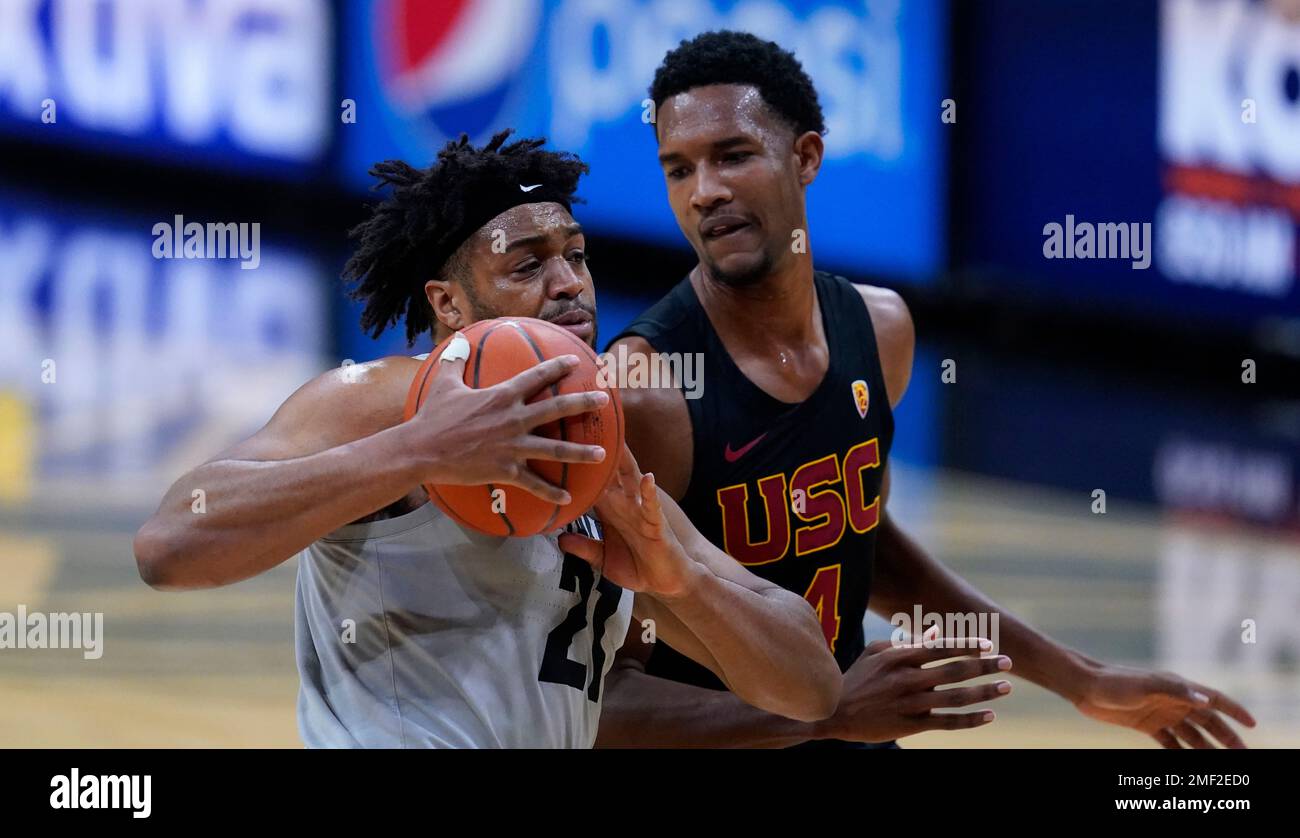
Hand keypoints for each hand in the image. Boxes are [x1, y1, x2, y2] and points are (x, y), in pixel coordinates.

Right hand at [408, 333, 608, 503]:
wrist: (422, 450)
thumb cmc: (433, 417)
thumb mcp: (444, 383)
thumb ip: (455, 360)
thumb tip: (457, 339)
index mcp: (502, 396)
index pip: (537, 376)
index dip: (558, 367)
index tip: (577, 361)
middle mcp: (513, 418)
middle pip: (557, 408)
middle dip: (584, 403)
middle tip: (604, 400)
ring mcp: (512, 446)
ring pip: (554, 449)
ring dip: (580, 452)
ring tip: (601, 454)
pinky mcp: (505, 470)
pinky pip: (534, 483)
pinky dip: (551, 491)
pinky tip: (568, 497)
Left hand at [559, 442, 693, 596]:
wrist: (666, 583)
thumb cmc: (637, 567)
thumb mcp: (602, 559)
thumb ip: (583, 547)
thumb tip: (560, 539)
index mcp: (611, 511)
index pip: (593, 483)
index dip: (580, 466)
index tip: (565, 446)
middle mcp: (625, 505)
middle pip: (610, 472)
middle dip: (600, 452)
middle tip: (585, 427)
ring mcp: (641, 511)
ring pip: (631, 480)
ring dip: (624, 461)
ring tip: (616, 440)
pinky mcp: (656, 524)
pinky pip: (652, 505)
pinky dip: (649, 492)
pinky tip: (648, 478)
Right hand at [818, 635, 1012, 742]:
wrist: (834, 711)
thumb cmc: (856, 677)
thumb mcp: (876, 653)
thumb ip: (907, 643)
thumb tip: (936, 634)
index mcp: (900, 656)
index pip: (942, 647)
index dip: (969, 645)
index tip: (989, 644)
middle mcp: (907, 678)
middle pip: (955, 670)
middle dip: (986, 666)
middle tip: (1008, 662)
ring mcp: (909, 703)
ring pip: (955, 697)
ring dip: (985, 692)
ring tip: (1005, 688)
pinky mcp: (909, 725)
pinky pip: (946, 723)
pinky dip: (970, 719)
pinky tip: (988, 716)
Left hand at [1072, 663, 1255, 747]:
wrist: (1086, 687)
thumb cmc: (1115, 682)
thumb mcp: (1146, 685)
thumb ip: (1175, 690)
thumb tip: (1205, 700)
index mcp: (1178, 688)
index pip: (1214, 699)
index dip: (1234, 710)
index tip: (1252, 724)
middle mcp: (1173, 700)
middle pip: (1208, 721)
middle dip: (1226, 737)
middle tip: (1242, 754)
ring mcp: (1161, 713)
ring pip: (1192, 734)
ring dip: (1207, 748)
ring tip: (1221, 763)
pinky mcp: (1147, 724)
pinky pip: (1170, 741)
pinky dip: (1181, 752)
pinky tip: (1189, 763)